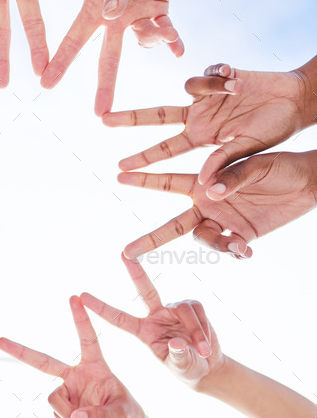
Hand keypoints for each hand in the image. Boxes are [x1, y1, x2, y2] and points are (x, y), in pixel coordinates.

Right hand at [0, 296, 146, 417]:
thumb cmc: (129, 416)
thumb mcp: (121, 414)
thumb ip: (100, 414)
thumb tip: (76, 416)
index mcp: (95, 366)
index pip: (88, 339)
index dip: (81, 319)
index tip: (74, 297)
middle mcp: (76, 375)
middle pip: (44, 362)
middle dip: (21, 352)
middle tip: (0, 341)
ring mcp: (68, 392)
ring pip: (53, 400)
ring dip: (69, 415)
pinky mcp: (63, 408)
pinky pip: (57, 416)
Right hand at [41, 0, 185, 114]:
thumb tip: (109, 18)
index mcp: (95, 4)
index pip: (75, 38)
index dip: (61, 62)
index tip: (46, 82)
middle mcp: (114, 14)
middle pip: (108, 56)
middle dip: (105, 84)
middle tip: (101, 113)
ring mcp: (137, 12)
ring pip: (143, 42)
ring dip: (154, 40)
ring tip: (165, 30)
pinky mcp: (159, 6)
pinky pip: (165, 32)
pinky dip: (172, 41)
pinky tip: (179, 50)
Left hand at [81, 255, 222, 387]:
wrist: (207, 366)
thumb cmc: (187, 369)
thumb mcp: (181, 368)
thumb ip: (179, 357)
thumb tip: (176, 344)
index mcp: (143, 331)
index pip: (118, 317)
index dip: (101, 307)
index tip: (81, 296)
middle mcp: (155, 315)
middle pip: (145, 289)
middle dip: (135, 271)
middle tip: (123, 254)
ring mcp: (173, 309)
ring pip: (184, 309)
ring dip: (196, 331)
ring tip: (203, 351)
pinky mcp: (191, 306)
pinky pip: (198, 310)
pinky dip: (204, 328)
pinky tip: (207, 343)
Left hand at [106, 64, 306, 180]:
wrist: (294, 103)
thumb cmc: (273, 130)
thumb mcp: (250, 150)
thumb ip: (226, 163)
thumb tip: (204, 185)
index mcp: (202, 140)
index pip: (166, 154)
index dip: (144, 164)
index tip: (120, 171)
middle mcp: (198, 119)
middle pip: (156, 118)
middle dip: (131, 119)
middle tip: (103, 120)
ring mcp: (206, 98)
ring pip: (189, 86)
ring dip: (210, 86)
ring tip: (236, 87)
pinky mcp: (219, 76)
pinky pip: (210, 71)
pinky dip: (220, 74)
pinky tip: (236, 77)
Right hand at [119, 151, 316, 259]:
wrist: (307, 182)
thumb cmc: (279, 165)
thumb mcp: (255, 165)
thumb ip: (232, 176)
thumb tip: (211, 190)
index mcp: (204, 182)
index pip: (167, 182)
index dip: (143, 180)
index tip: (120, 175)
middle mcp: (208, 205)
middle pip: (172, 225)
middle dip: (149, 239)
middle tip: (127, 251)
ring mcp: (224, 223)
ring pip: (202, 241)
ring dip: (213, 245)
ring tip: (234, 244)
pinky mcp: (243, 236)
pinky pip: (229, 250)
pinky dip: (234, 252)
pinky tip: (246, 250)